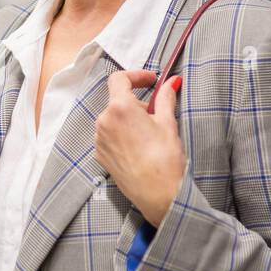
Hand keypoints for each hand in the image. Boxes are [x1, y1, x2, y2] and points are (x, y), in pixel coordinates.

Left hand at [94, 69, 186, 226]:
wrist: (158, 194)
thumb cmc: (164, 159)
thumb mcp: (168, 123)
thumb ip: (166, 98)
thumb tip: (171, 82)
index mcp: (119, 108)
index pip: (119, 79)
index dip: (136, 76)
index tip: (151, 80)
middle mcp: (103, 121)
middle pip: (116, 100)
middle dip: (136, 102)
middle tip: (157, 113)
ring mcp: (99, 140)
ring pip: (112, 119)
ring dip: (129, 118)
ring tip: (149, 134)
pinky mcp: (101, 155)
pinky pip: (109, 136)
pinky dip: (122, 134)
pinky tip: (139, 146)